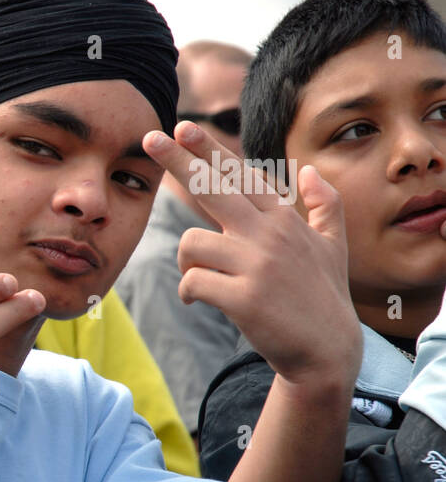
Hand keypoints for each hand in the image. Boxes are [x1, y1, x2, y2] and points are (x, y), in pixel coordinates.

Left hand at [143, 122, 360, 389]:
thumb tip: (309, 170)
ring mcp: (257, 264)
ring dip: (188, 264)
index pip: (239, 176)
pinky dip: (187, 292)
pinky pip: (191, 281)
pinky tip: (198, 301)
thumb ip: (324, 205)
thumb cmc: (322, 297)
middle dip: (178, 160)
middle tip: (149, 137)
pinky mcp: (243, 297)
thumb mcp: (333, 246)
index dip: (208, 151)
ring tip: (205, 282)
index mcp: (283, 219)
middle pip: (213, 187)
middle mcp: (269, 233)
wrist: (326, 353)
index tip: (181, 128)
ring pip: (192, 243)